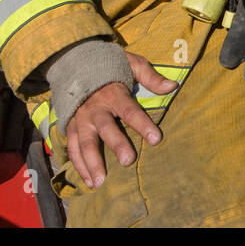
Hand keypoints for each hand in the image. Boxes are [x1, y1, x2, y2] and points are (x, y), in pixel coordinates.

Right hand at [65, 52, 177, 188]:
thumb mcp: (132, 64)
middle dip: (117, 145)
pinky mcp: (71, 127)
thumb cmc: (110, 67)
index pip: (129, 110)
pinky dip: (79, 166)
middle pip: (106, 129)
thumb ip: (151, 76)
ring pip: (84, 143)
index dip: (143, 124)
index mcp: (113, 93)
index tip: (156, 139)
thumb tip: (173, 85)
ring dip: (91, 163)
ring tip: (100, 183)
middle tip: (129, 161)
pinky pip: (72, 148)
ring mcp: (81, 119)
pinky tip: (89, 182)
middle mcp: (95, 108)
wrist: (75, 62)